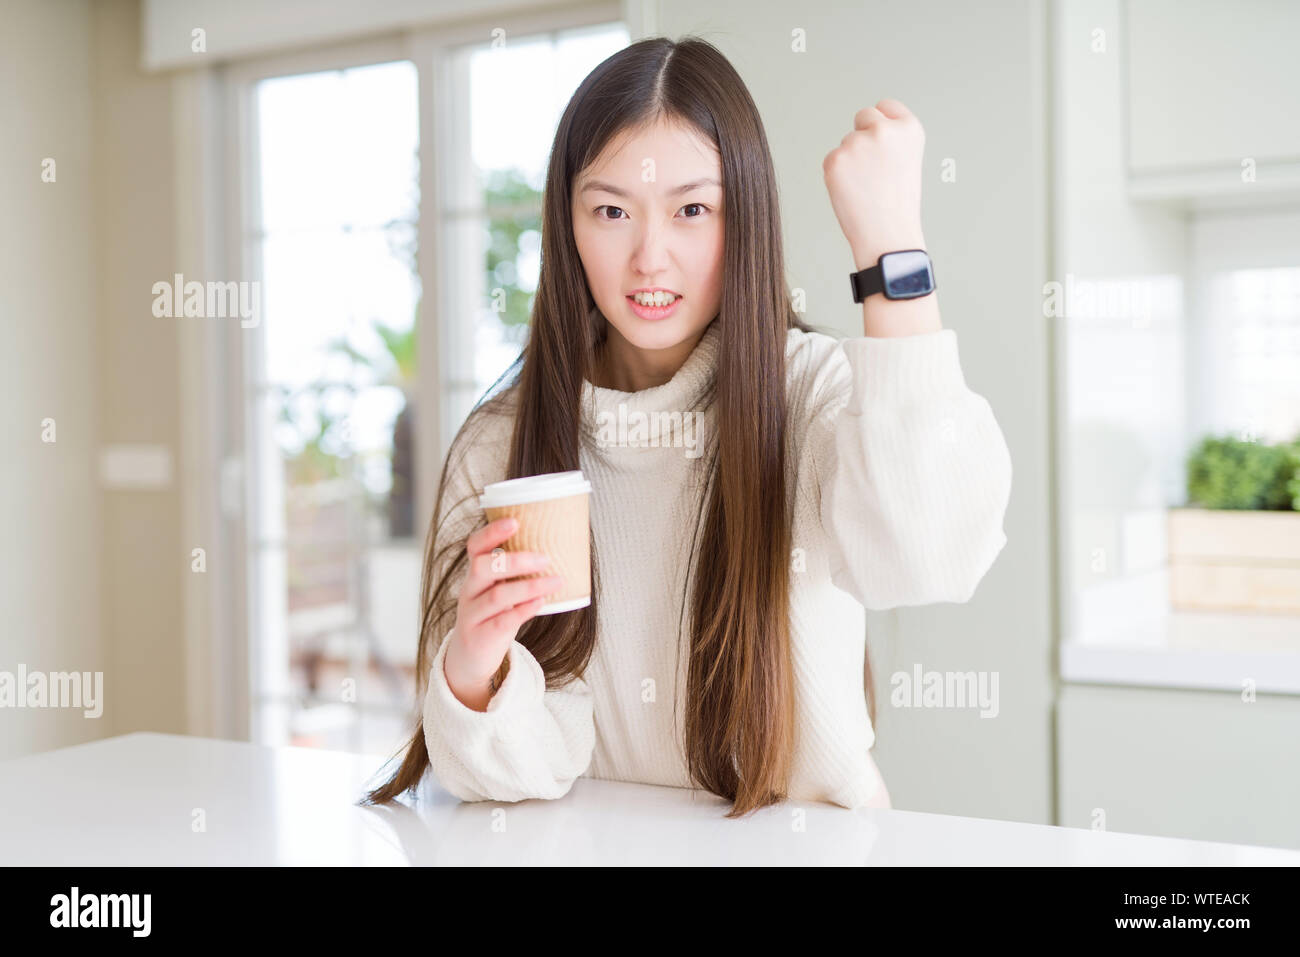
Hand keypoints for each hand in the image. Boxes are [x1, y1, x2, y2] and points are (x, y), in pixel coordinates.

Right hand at [443, 517, 563, 709]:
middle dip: (515, 560)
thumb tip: (557, 549)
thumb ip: (515, 574)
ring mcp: (472, 615)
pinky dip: (523, 610)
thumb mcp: (498, 592)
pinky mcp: (480, 638)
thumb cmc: (492, 616)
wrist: (470, 659)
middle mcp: (469, 592)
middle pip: (482, 567)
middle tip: (545, 557)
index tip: (514, 522)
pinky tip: (541, 603)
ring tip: (556, 580)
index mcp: (474, 575)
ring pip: (497, 596)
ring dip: (529, 586)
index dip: (491, 533)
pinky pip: (502, 621)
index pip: (475, 547)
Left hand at [823, 98, 926, 269]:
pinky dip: (837, 175)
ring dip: (851, 160)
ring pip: (846, 141)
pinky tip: (852, 192)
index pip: (886, 106)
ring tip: (866, 187)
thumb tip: (865, 130)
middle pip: (863, 116)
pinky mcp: (835, 159)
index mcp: (909, 129)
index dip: (881, 122)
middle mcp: (884, 130)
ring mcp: (858, 143)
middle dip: (863, 135)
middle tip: (872, 168)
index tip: (882, 139)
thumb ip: (891, 139)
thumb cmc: (898, 203)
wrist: (887, 235)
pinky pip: (832, 160)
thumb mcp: (908, 160)